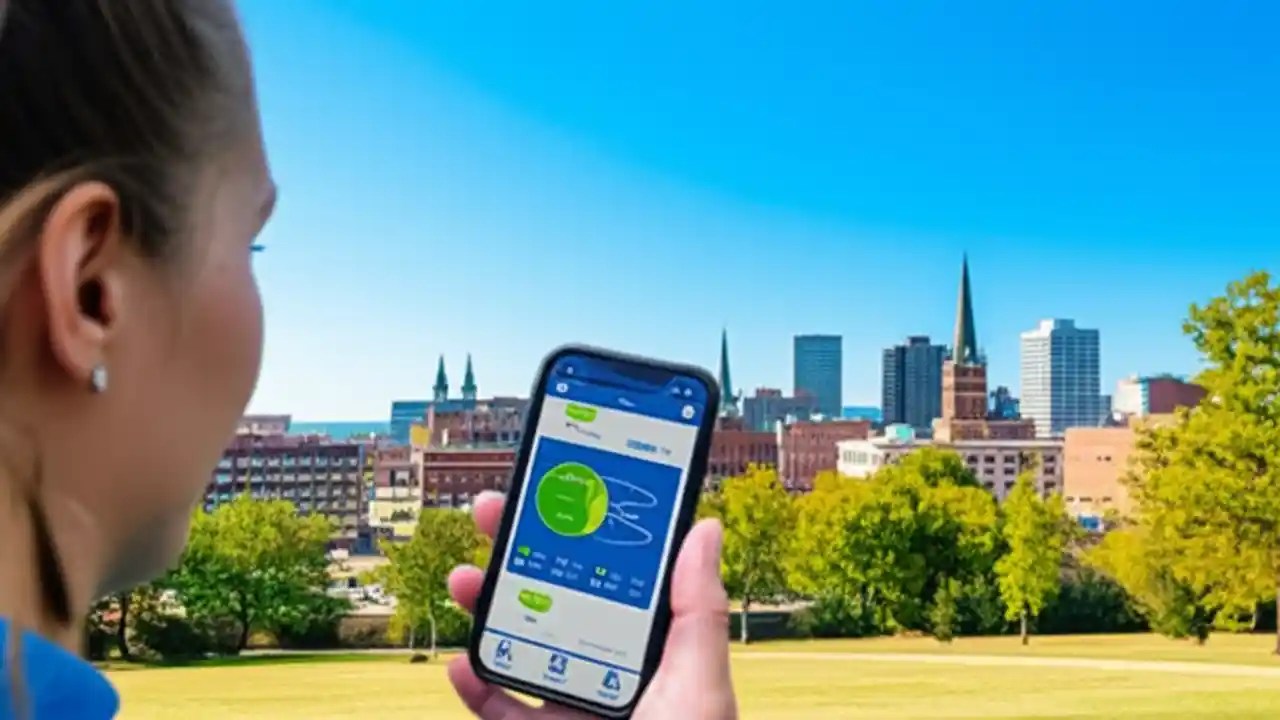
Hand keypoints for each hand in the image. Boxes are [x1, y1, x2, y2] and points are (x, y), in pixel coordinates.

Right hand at [447, 491, 737, 718]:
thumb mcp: (700, 691)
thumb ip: (697, 614)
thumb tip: (703, 529)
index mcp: (656, 656)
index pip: (619, 580)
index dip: (589, 534)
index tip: (561, 492)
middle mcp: (614, 682)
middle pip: (560, 603)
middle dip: (522, 556)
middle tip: (494, 515)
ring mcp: (574, 717)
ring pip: (521, 650)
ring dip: (487, 609)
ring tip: (465, 577)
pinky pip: (500, 712)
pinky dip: (474, 688)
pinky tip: (462, 663)